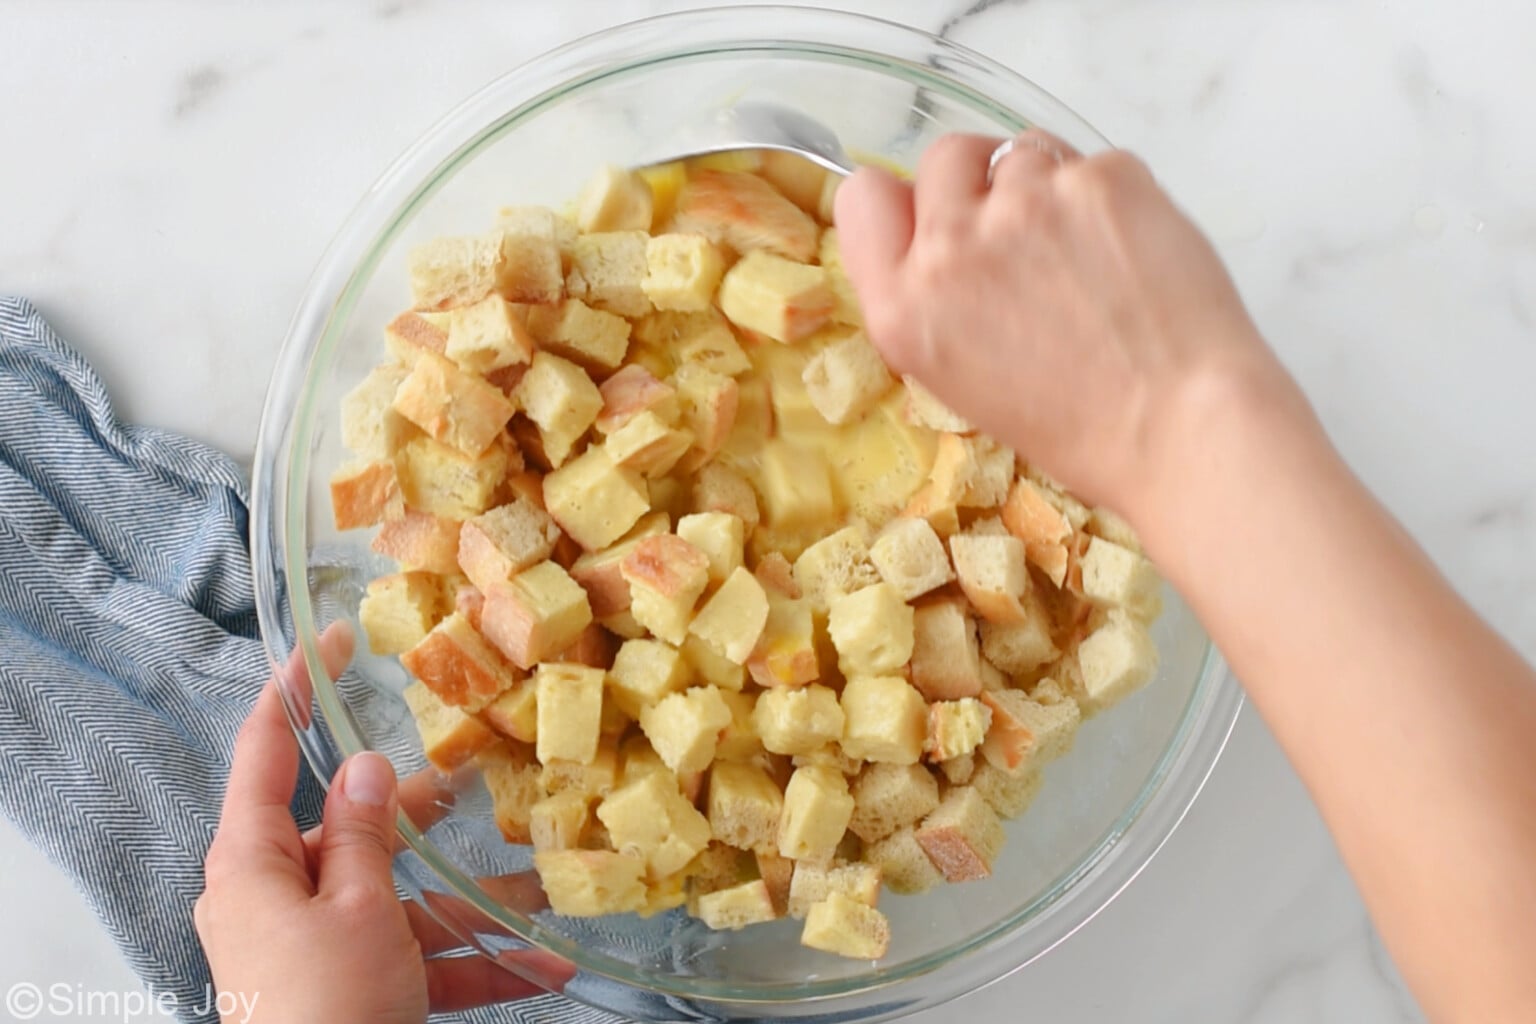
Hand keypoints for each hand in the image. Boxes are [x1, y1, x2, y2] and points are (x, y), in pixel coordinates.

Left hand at [195, 626, 572, 1023]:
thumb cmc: (328, 1012)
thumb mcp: (358, 911)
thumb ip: (365, 834)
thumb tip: (367, 768)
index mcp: (254, 865)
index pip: (264, 754)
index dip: (294, 691)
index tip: (332, 640)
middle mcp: (278, 900)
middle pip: (351, 831)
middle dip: (423, 818)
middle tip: (475, 781)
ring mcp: (315, 949)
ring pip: (398, 902)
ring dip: (469, 905)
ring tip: (543, 896)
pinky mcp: (350, 991)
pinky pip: (414, 961)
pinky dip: (471, 964)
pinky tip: (540, 967)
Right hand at [834, 131, 1307, 525]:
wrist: (1180, 425)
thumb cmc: (1076, 429)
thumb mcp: (961, 381)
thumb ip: (932, 300)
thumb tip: (945, 236)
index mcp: (903, 307)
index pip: (863, 197)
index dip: (907, 203)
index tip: (941, 219)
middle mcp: (950, 246)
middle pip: (944, 158)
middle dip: (980, 184)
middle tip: (1026, 235)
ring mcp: (1025, 202)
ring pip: (1023, 152)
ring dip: (1048, 188)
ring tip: (1088, 257)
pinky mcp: (1099, 178)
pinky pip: (1089, 163)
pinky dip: (1107, 198)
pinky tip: (1131, 254)